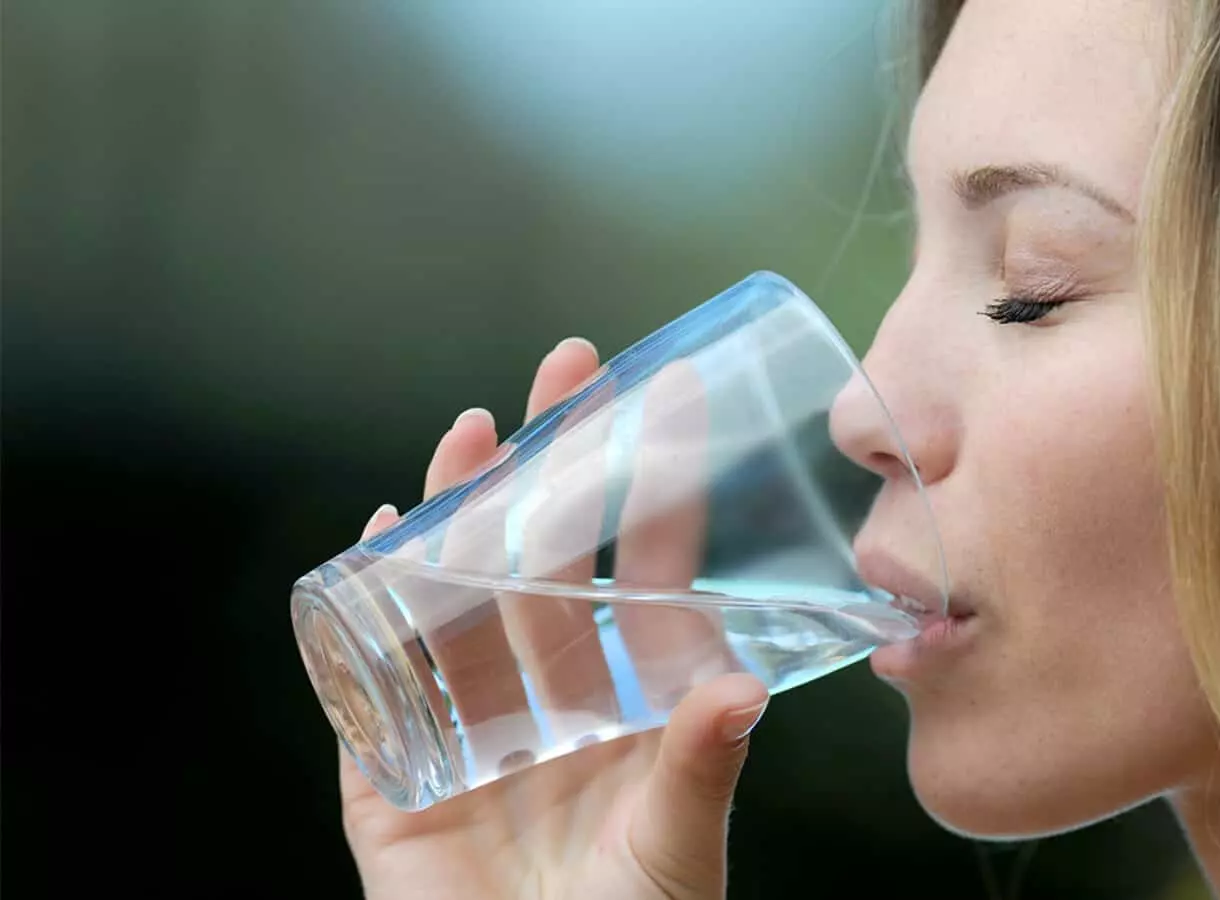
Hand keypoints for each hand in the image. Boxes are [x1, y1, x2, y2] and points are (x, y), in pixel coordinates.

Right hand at [339, 337, 769, 899]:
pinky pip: (380, 679)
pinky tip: (378, 542)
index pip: (644, 577)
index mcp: (629, 710)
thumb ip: (701, 767)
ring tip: (472, 432)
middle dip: (554, 466)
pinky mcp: (395, 774)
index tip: (673, 401)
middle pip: (547, 561)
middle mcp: (553, 704)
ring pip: (461, 598)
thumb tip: (743, 686)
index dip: (655, 491)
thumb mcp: (675, 849)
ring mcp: (472, 730)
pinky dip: (371, 610)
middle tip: (571, 370)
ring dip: (461, 515)